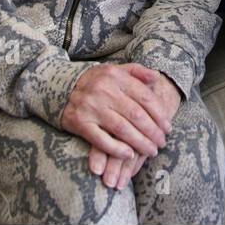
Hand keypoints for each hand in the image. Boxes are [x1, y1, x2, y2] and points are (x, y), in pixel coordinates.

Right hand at [83, 69, 181, 190]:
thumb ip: (136, 72)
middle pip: (136, 115)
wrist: (56, 86)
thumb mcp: (114, 69)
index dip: (159, 114)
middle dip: (153, 132)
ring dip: (140, 143)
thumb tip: (157, 78)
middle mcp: (104, 91)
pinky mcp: (80, 123)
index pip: (145, 97)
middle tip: (162, 143)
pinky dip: (117, 149)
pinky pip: (101, 140)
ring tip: (151, 151)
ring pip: (122, 129)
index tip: (168, 127)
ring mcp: (92, 108)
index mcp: (116, 77)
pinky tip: (129, 155)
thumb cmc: (93, 80)